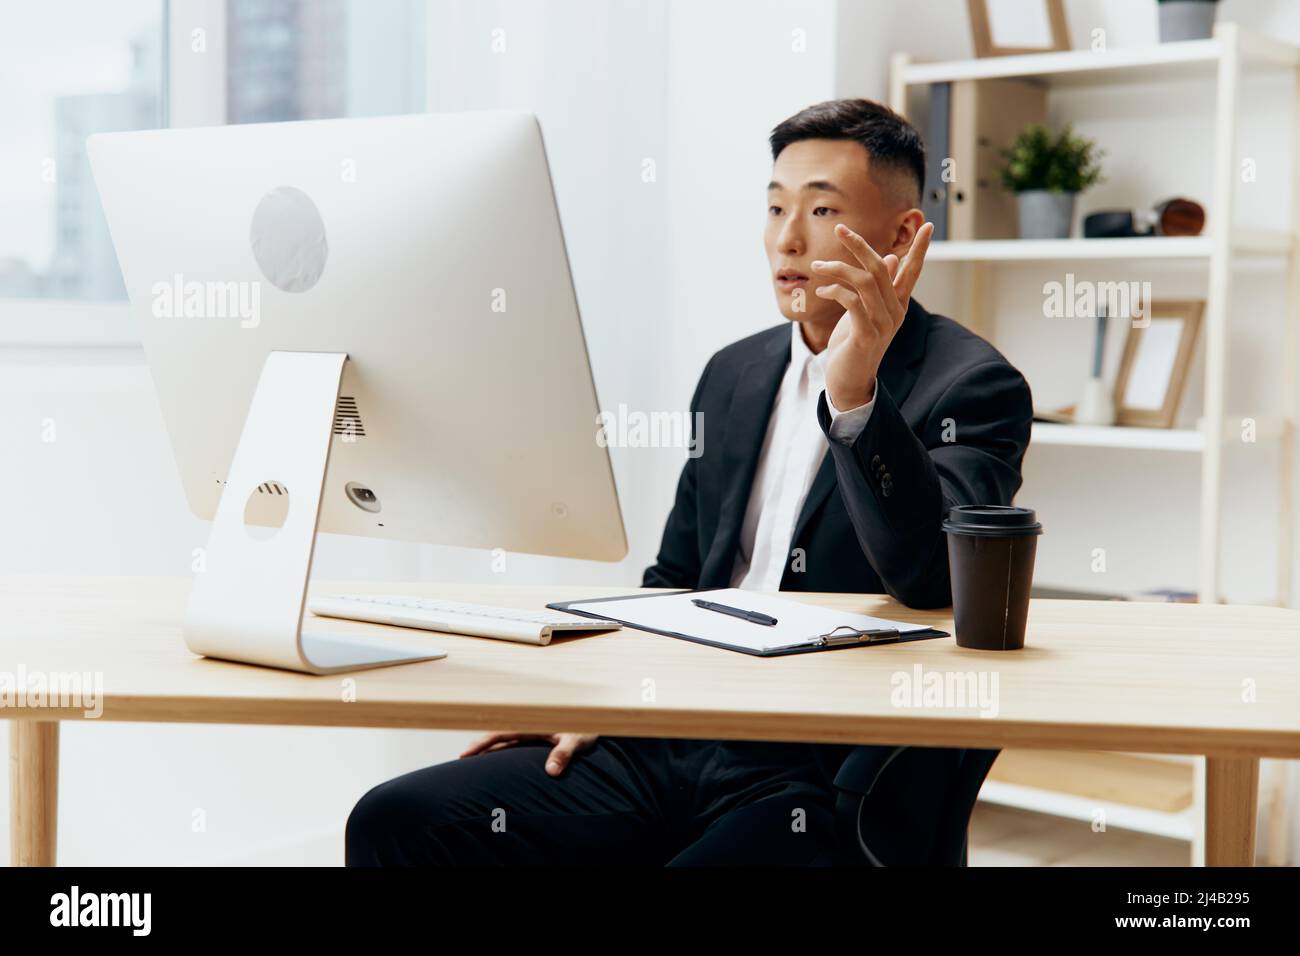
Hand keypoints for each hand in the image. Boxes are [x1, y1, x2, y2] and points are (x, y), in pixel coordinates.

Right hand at [459, 731, 598, 776]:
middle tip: (460, 764)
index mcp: (531, 723)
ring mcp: (531, 735)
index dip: (480, 743)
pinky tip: (493, 766)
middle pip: (496, 738)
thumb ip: (563, 753)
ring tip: (470, 769)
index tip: (464, 755)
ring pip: (503, 743)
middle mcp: (527, 728)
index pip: (499, 733)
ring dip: (488, 753)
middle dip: (478, 749)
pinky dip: (501, 755)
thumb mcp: (576, 739)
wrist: (596, 724)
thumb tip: (551, 771)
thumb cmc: (586, 727)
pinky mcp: (536, 741)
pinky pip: (514, 748)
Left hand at [812, 221, 932, 411]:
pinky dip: (834, 291)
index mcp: (897, 304)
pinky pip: (851, 301)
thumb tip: (890, 257)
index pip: (912, 271)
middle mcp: (894, 312)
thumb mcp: (867, 311)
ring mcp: (882, 324)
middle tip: (840, 229)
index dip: (920, 249)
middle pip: (881, 267)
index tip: (928, 224)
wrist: (849, 382)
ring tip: (817, 266)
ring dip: (838, 268)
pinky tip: (821, 291)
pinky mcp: (866, 334)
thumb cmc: (855, 343)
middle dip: (860, 245)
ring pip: (864, 281)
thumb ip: (879, 286)